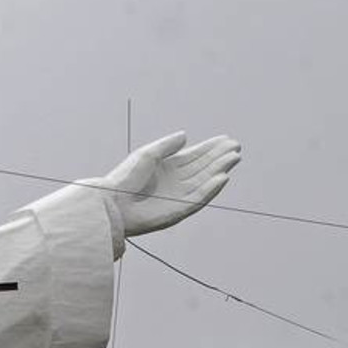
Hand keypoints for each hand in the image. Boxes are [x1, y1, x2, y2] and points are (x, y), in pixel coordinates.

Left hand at [97, 132, 240, 237]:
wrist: (112, 203)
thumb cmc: (123, 179)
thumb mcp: (147, 155)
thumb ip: (166, 145)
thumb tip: (185, 136)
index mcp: (167, 168)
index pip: (194, 156)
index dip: (210, 148)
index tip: (226, 139)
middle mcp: (175, 182)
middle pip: (203, 168)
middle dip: (219, 157)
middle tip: (236, 146)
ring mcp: (177, 197)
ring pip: (204, 182)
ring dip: (219, 170)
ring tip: (234, 158)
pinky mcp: (177, 211)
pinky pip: (198, 199)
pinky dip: (211, 189)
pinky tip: (222, 177)